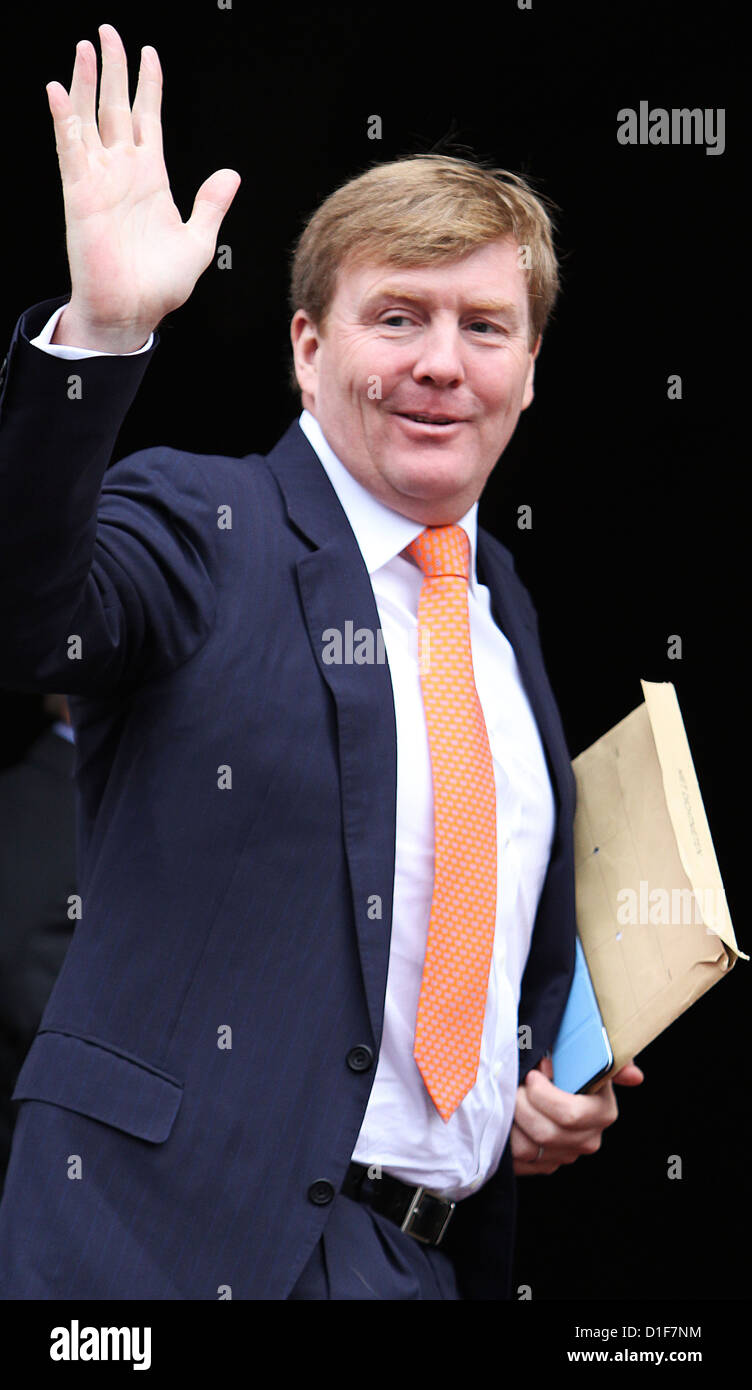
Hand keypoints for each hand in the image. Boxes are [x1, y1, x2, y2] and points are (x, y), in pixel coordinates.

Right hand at [45, 23, 240, 351]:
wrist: (134, 313)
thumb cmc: (160, 285)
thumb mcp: (198, 241)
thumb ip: (211, 205)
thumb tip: (230, 175)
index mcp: (151, 178)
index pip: (146, 119)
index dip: (147, 87)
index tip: (148, 55)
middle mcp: (122, 173)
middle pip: (114, 107)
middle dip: (112, 70)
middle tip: (109, 34)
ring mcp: (99, 180)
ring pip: (89, 119)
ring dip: (85, 83)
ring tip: (85, 48)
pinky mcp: (80, 195)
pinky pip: (69, 149)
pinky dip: (63, 118)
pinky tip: (57, 90)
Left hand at [511, 1055, 643, 1174]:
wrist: (543, 1081)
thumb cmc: (564, 1064)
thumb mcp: (582, 1053)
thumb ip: (606, 1059)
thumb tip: (635, 1076)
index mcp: (602, 1111)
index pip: (571, 1114)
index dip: (545, 1095)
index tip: (533, 1074)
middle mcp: (587, 1139)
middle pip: (546, 1132)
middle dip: (522, 1104)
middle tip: (515, 1085)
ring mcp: (565, 1155)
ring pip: (528, 1148)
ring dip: (510, 1120)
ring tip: (508, 1098)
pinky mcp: (544, 1166)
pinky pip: (517, 1161)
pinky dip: (506, 1138)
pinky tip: (506, 1117)